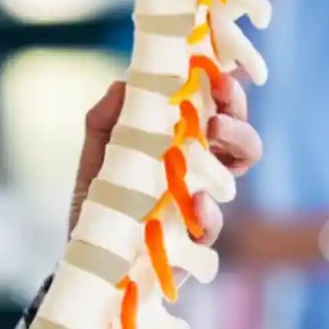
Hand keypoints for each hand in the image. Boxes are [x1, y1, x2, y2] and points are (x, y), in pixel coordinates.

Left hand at [68, 76, 262, 245]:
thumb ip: (105, 118)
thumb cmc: (101, 198)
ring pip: (235, 176)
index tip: (217, 77)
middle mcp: (199, 174)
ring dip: (234, 149)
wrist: (89, 251)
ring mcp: (199, 207)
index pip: (217, 113)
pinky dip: (209, 212)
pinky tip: (197, 200)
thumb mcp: (98, 153)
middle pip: (238, 140)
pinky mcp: (191, 245)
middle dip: (237, 117)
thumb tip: (124, 82)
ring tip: (210, 138)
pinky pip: (212, 227)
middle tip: (217, 111)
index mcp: (183, 146)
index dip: (225, 93)